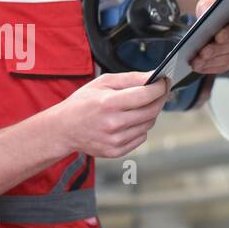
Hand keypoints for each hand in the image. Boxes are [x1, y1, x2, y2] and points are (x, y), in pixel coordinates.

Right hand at [53, 71, 167, 157]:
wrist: (63, 129)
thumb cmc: (82, 103)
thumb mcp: (102, 83)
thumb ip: (130, 78)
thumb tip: (154, 76)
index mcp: (108, 103)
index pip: (146, 95)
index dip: (160, 87)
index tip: (165, 81)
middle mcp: (113, 123)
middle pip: (152, 111)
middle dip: (160, 98)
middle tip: (160, 91)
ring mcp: (115, 140)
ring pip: (148, 124)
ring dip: (150, 113)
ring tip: (141, 105)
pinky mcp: (116, 151)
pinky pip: (141, 137)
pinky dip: (140, 127)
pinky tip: (130, 120)